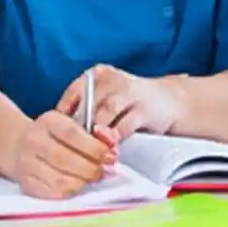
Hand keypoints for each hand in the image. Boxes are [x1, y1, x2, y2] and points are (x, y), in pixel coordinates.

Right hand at [10, 111, 117, 199]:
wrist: (17, 145)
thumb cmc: (52, 135)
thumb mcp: (69, 124)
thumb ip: (92, 134)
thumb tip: (112, 148)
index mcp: (48, 121)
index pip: (72, 133)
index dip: (94, 147)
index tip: (110, 155)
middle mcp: (34, 141)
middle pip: (66, 159)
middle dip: (91, 168)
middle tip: (105, 170)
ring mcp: (27, 164)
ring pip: (60, 179)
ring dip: (83, 182)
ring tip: (93, 178)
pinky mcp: (27, 183)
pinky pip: (53, 193)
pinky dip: (71, 191)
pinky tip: (78, 185)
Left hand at [55, 65, 185, 142]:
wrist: (169, 102)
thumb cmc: (128, 105)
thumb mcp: (105, 102)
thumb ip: (85, 113)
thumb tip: (59, 132)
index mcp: (97, 75)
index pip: (73, 93)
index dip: (64, 116)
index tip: (58, 135)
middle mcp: (112, 79)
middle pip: (87, 105)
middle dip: (80, 129)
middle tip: (72, 149)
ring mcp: (129, 92)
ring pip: (104, 115)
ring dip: (96, 135)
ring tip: (91, 151)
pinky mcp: (145, 109)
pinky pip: (123, 126)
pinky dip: (114, 140)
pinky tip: (110, 150)